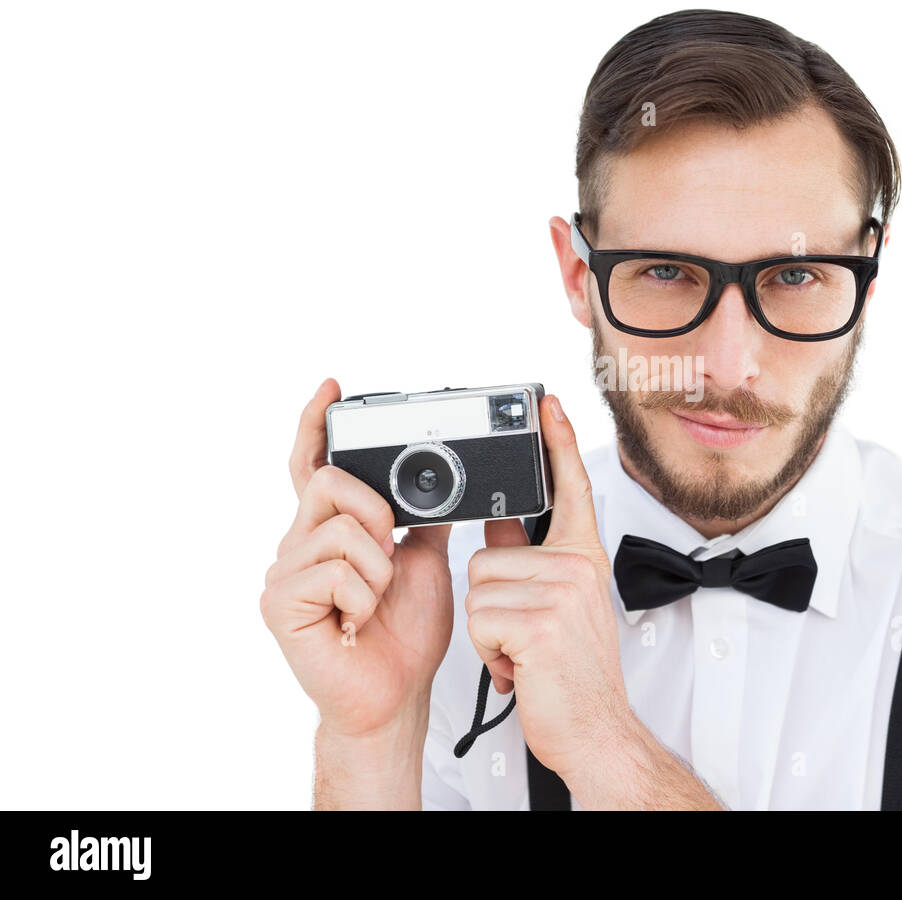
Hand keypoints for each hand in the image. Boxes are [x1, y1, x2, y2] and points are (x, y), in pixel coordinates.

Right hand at [261, 378, 455, 742]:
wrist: (395, 695)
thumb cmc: (404, 634)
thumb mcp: (425, 560)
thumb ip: (422, 517)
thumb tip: (441, 478)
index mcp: (330, 529)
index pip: (314, 464)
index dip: (317, 424)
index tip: (332, 387)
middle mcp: (300, 544)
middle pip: (331, 480)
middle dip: (377, 513)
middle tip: (391, 555)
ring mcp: (284, 572)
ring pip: (342, 527)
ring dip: (379, 568)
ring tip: (375, 601)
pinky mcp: (280, 602)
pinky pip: (335, 570)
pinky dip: (364, 596)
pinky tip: (358, 622)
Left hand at [464, 394, 629, 782]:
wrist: (594, 730)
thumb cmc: (574, 676)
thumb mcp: (560, 607)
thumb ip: (533, 560)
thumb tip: (501, 520)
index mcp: (584, 558)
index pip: (571, 488)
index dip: (559, 443)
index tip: (548, 404)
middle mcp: (578, 567)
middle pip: (490, 552)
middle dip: (491, 602)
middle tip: (524, 636)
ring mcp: (562, 592)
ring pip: (477, 587)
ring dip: (487, 630)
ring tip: (522, 652)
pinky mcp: (539, 621)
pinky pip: (479, 618)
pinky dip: (489, 652)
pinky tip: (520, 665)